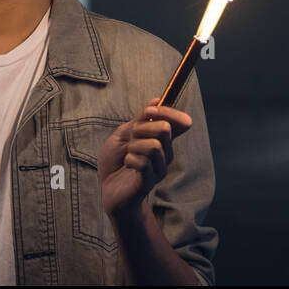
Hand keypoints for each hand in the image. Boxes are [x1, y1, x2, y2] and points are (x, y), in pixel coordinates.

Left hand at [97, 101, 192, 222]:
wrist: (108, 188)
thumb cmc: (116, 161)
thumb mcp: (124, 134)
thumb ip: (140, 120)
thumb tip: (155, 101)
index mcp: (162, 140)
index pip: (180, 122)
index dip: (168, 112)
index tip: (150, 110)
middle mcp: (165, 153)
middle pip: (165, 129)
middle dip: (142, 128)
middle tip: (130, 139)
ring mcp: (160, 168)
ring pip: (154, 146)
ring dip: (134, 146)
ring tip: (128, 154)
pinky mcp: (150, 182)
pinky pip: (144, 163)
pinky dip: (130, 159)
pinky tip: (127, 164)